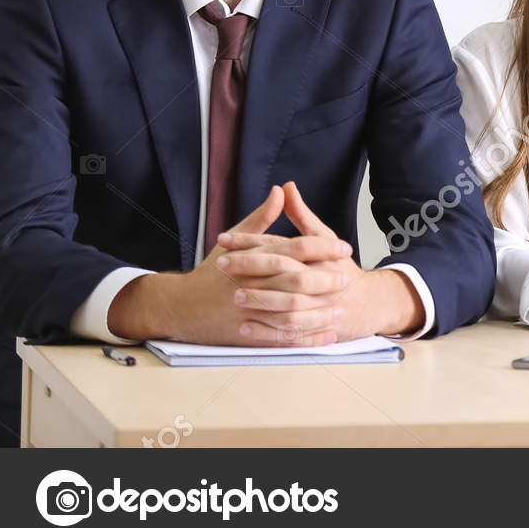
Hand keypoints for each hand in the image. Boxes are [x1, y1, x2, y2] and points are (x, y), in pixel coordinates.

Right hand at [108, 185, 349, 345]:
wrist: (180, 306)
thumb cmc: (213, 271)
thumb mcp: (237, 239)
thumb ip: (263, 217)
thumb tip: (282, 190)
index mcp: (251, 258)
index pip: (294, 249)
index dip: (322, 247)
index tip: (345, 248)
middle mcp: (249, 284)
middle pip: (294, 281)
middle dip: (325, 280)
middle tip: (348, 277)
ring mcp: (247, 311)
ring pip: (289, 313)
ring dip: (318, 312)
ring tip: (341, 309)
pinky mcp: (247, 334)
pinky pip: (281, 338)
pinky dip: (306, 338)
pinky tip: (326, 335)